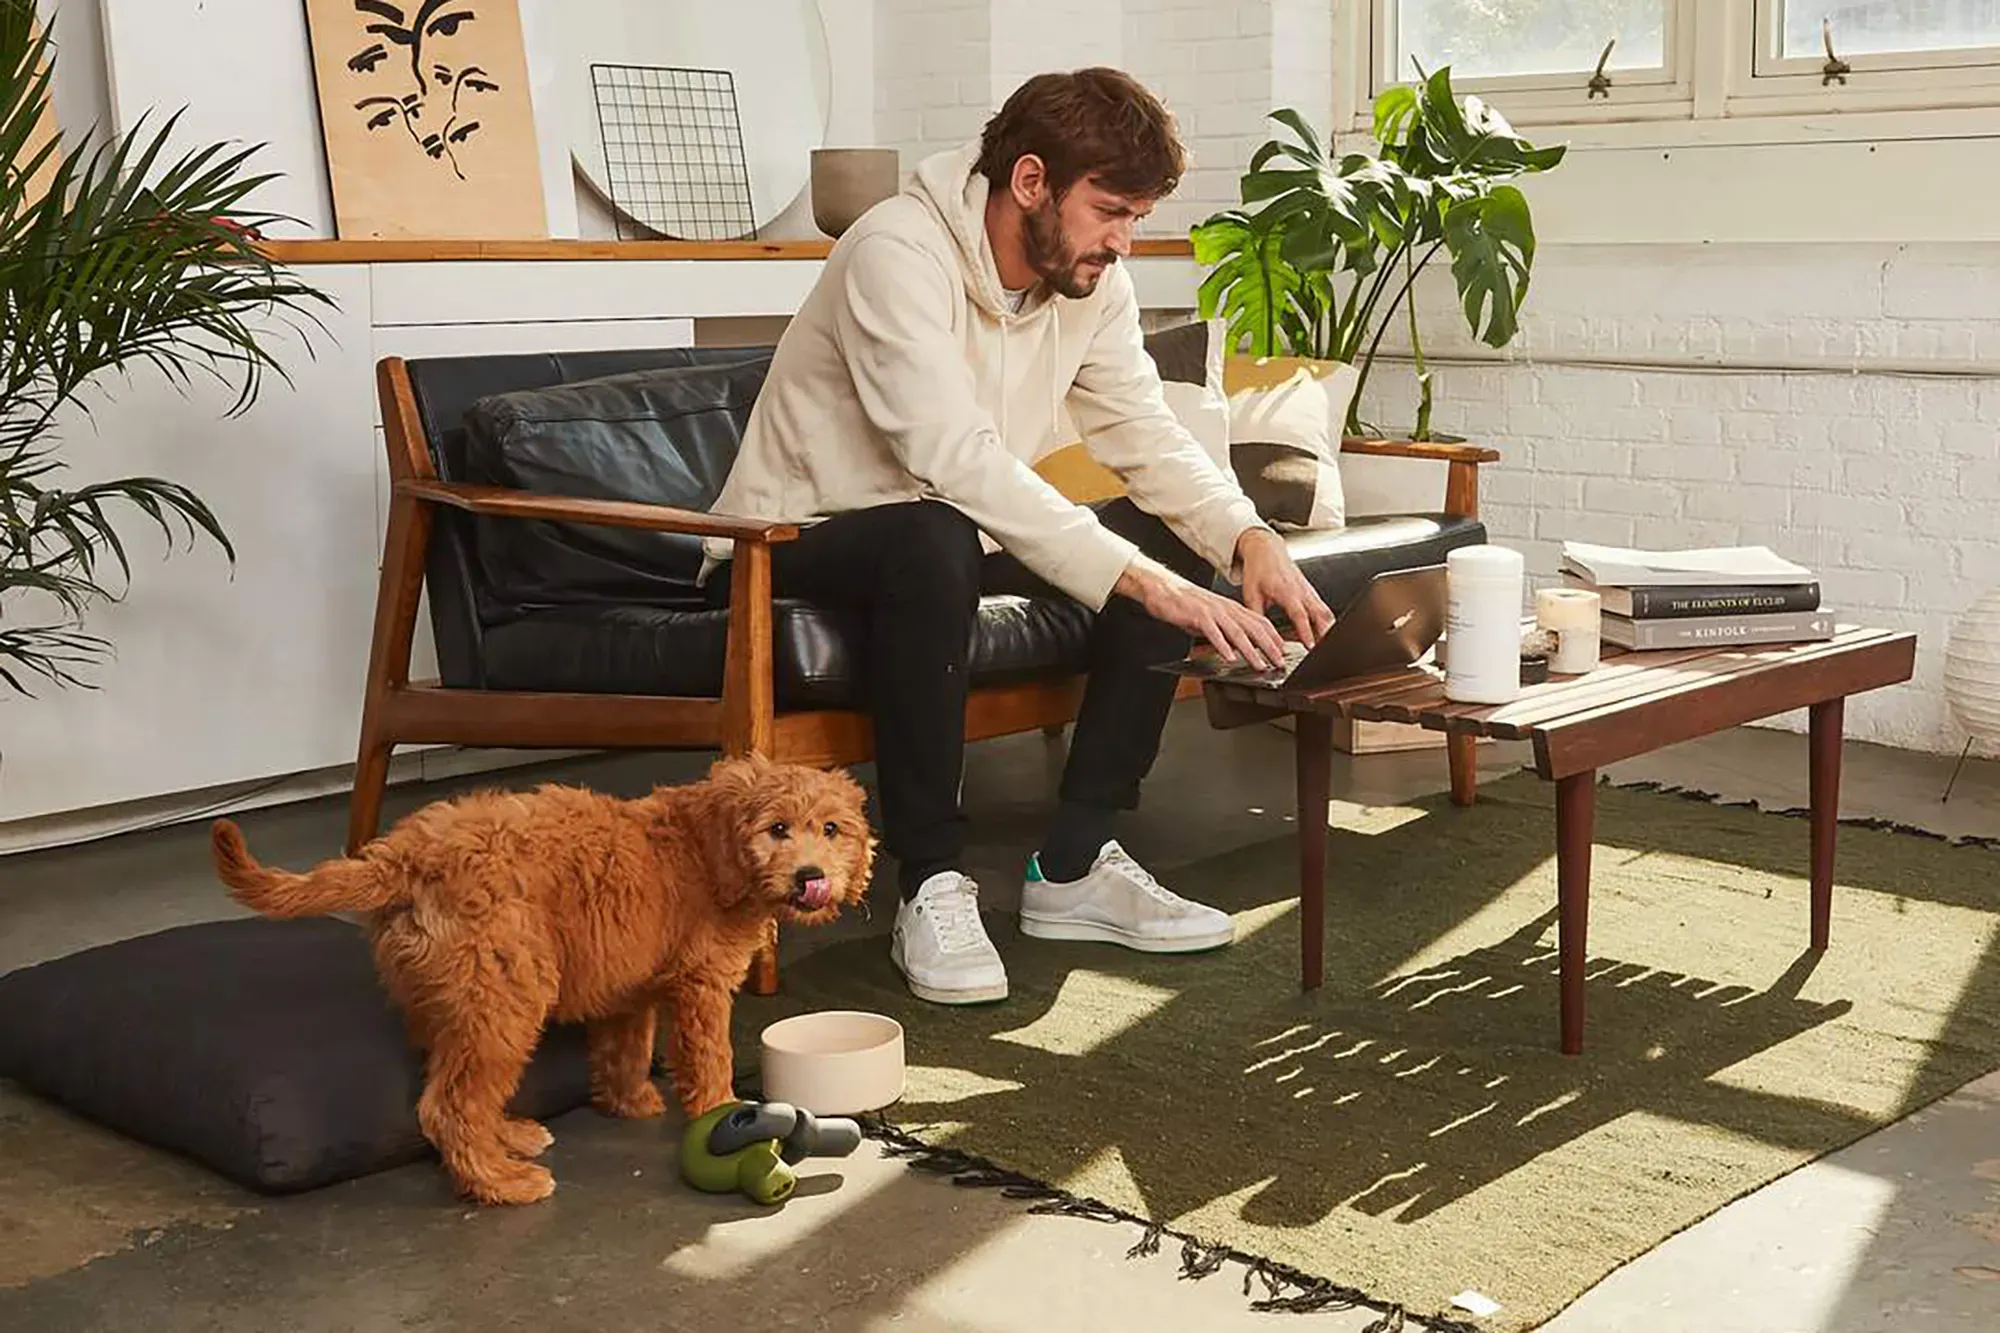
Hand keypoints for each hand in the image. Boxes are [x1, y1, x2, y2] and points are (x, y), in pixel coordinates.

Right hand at [1114, 555, 1288, 670]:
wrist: (1161, 587)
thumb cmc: (1183, 603)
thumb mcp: (1209, 617)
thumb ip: (1223, 630)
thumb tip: (1235, 645)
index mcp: (1231, 608)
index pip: (1259, 622)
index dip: (1274, 636)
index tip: (1284, 651)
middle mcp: (1226, 608)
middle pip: (1254, 628)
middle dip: (1270, 647)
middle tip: (1280, 662)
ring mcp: (1213, 612)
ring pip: (1238, 632)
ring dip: (1251, 651)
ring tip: (1261, 665)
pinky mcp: (1197, 616)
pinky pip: (1214, 633)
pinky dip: (1223, 646)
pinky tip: (1230, 658)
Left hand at [1235, 528, 1334, 648]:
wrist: (1266, 549)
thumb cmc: (1258, 570)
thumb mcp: (1251, 593)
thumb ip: (1256, 615)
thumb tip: (1257, 636)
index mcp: (1286, 591)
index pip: (1299, 614)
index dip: (1305, 631)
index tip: (1310, 646)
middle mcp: (1301, 591)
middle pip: (1320, 614)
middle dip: (1326, 633)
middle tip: (1328, 650)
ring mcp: (1308, 591)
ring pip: (1325, 612)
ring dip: (1329, 629)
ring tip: (1329, 647)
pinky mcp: (1311, 592)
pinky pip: (1323, 609)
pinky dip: (1326, 623)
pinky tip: (1324, 636)